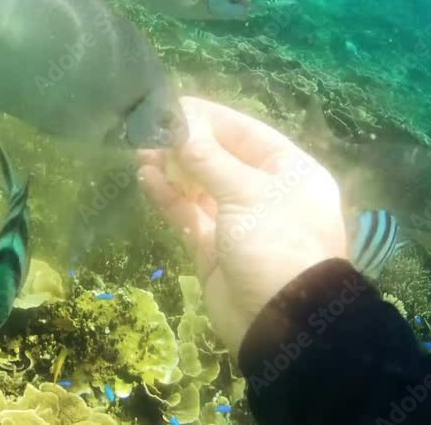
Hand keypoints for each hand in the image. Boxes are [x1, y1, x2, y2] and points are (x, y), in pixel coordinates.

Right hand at [138, 97, 346, 354]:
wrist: (284, 324)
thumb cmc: (276, 245)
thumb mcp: (246, 194)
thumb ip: (208, 159)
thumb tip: (177, 124)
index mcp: (289, 172)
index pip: (245, 132)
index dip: (209, 117)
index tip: (172, 105)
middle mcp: (265, 192)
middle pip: (220, 157)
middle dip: (186, 144)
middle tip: (148, 129)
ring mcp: (237, 221)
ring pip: (200, 185)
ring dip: (172, 168)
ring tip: (141, 151)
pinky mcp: (212, 247)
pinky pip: (188, 213)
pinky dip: (168, 196)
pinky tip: (146, 178)